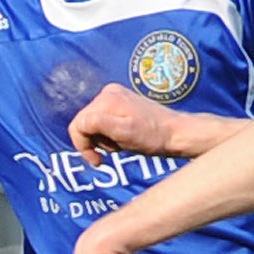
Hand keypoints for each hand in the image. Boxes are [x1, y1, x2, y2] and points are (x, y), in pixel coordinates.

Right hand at [69, 84, 184, 166]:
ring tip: (122, 143)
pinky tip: (125, 137)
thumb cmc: (153, 137)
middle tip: (115, 150)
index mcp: (106, 99)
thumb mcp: (124, 133)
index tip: (98, 161)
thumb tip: (80, 122)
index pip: (77, 125)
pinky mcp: (122, 101)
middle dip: (95, 141)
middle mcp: (108, 92)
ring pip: (93, 123)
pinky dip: (110, 133)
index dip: (83, 146)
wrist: (176, 133)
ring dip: (103, 138)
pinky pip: (104, 120)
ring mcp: (115, 95)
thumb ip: (99, 124)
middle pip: (84, 123)